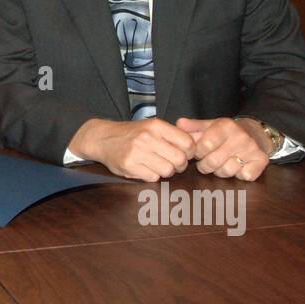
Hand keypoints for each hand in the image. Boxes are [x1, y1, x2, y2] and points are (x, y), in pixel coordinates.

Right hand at [68, 117, 193, 181]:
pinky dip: (152, 175)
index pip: (187, 143)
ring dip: (166, 171)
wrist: (103, 138)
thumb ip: (174, 134)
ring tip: (157, 165)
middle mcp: (147, 138)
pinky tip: (145, 168)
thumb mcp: (152, 126)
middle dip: (179, 165)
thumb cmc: (132, 133)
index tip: (184, 154)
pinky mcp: (129, 166)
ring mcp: (137, 152)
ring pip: (168, 171)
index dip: (189, 152)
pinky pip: (153, 177)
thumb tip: (201, 140)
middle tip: (173, 163)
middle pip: (180, 160)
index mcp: (156, 126)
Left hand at [177, 117, 271, 180]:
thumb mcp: (209, 125)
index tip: (199, 152)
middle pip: (214, 162)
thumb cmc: (225, 132)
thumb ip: (193, 127)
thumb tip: (179, 124)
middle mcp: (241, 136)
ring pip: (228, 171)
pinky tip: (238, 166)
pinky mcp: (262, 160)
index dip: (198, 153)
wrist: (255, 132)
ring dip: (220, 171)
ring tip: (221, 163)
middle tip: (207, 161)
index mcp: (226, 126)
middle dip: (206, 165)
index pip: (204, 146)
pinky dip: (239, 175)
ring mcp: (252, 149)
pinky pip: (245, 176)